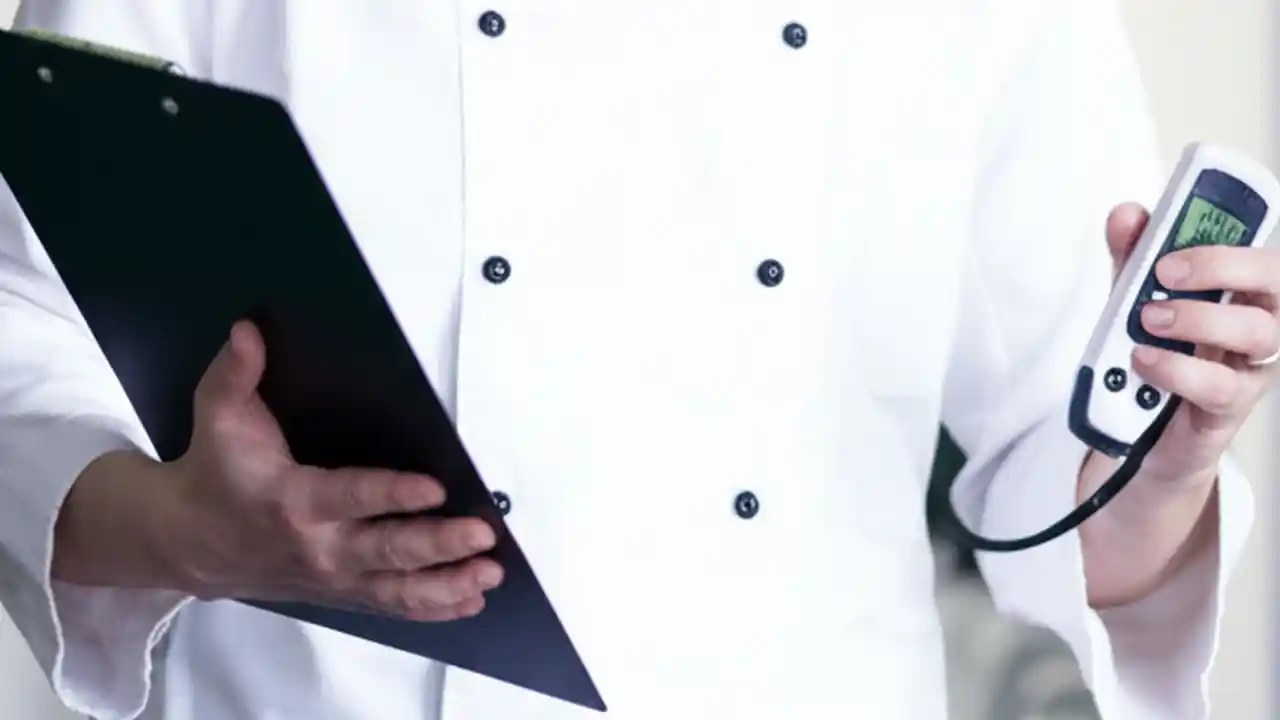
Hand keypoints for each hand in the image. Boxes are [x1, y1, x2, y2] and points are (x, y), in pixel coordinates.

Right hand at [55, 320, 502, 621]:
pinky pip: (391, 606)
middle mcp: (318, 545)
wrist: (186, 542)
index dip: (392, 494)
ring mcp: (333, 577)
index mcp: (292, 499)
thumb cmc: (214, 471)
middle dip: (437, 544)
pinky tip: (470, 600)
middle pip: (386, 550)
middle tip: (480, 533)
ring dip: (447, 584)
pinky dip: (433, 608)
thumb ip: (236, 373)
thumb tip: (249, 330)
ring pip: (396, 588)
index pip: (350, 496)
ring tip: (488, 574)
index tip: (435, 487)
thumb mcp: (216, 417)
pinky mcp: (341, 593)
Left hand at [1105, 203, 1279, 482]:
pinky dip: (1177, 369)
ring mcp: (1252, 364)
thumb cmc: (1159, 347)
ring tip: (1147, 319)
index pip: (1263, 254)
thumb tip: (1126, 214)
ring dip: (1199, 318)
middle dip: (1223, 265)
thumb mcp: (1137, 297)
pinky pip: (1219, 386)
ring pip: (1258, 332)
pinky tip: (1143, 359)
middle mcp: (1261, 319)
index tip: (1181, 234)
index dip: (1232, 238)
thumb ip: (1134, 258)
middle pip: (1277, 280)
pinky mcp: (1231, 405)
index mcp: (1243, 287)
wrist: (1142, 423)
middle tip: (1164, 271)